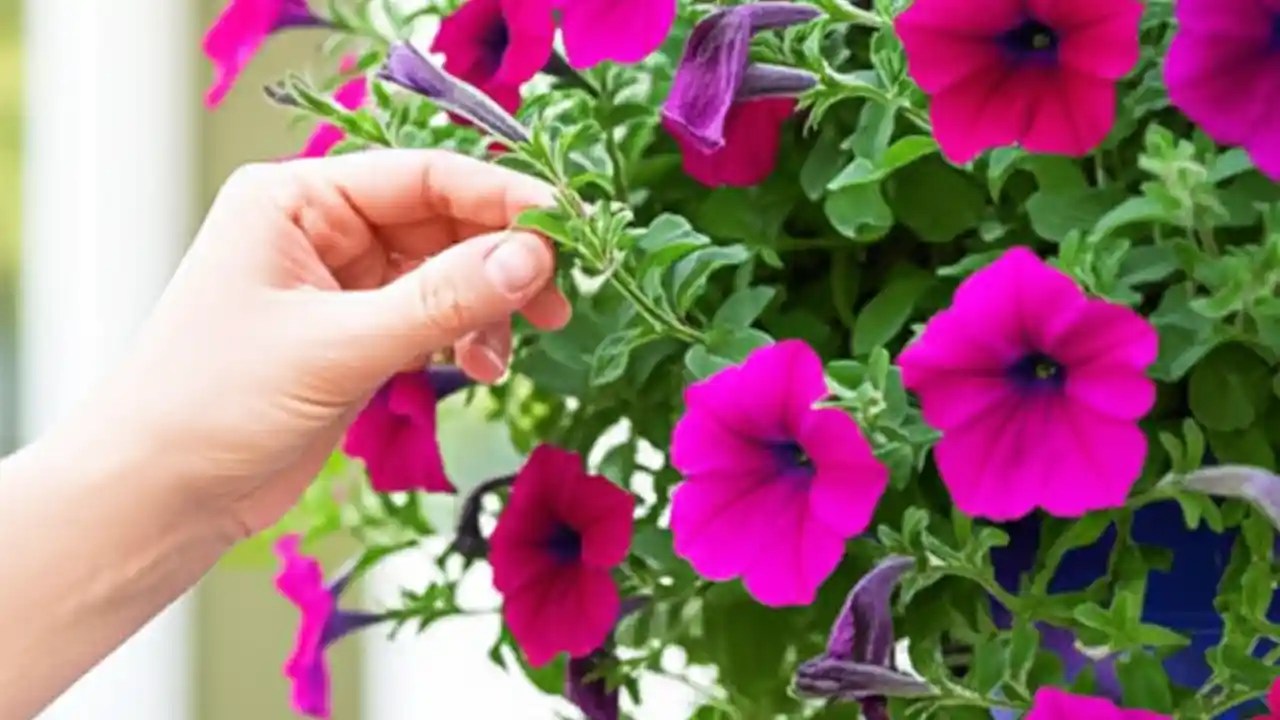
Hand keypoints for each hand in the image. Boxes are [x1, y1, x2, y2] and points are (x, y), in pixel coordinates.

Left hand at [42, 149, 568, 538]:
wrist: (157, 495)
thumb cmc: (211, 403)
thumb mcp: (335, 347)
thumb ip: (440, 301)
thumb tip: (531, 258)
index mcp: (296, 199)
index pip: (424, 176)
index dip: (501, 198)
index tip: (565, 229)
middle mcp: (320, 229)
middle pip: (443, 222)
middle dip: (502, 260)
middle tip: (556, 299)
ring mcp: (341, 284)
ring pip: (446, 273)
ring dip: (489, 306)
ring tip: (508, 350)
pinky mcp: (355, 336)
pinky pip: (433, 317)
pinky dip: (466, 336)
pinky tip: (480, 366)